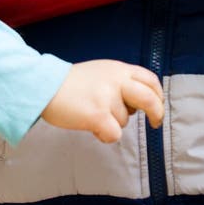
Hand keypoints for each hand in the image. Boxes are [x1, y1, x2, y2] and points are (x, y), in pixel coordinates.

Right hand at [41, 59, 163, 142]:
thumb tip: (138, 103)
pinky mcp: (98, 115)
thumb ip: (120, 81)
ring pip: (125, 121)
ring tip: (91, 114)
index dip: (158, 95)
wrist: (44, 86)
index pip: (150, 79)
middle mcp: (116, 80)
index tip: (157, 106)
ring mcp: (107, 98)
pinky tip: (91, 127)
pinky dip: (104, 135)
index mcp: (118, 69)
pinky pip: (114, 134)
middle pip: (150, 98)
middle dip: (157, 113)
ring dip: (112, 123)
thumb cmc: (70, 83)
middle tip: (154, 123)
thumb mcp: (100, 72)